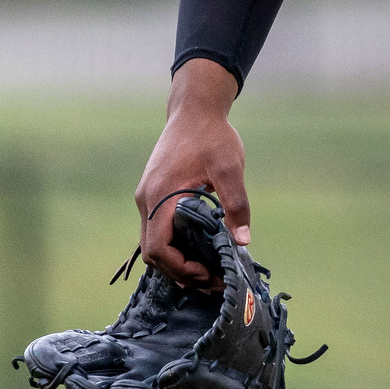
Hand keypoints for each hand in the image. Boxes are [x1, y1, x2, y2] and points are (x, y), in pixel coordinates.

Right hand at [134, 58, 248, 290]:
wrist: (195, 109)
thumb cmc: (212, 135)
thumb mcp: (229, 168)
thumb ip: (235, 203)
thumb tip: (243, 241)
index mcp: (160, 195)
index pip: (158, 248)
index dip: (180, 267)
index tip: (206, 272)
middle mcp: (147, 200)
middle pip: (152, 252)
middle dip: (179, 271)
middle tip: (210, 279)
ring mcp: (147, 197)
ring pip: (152, 243)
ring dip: (175, 261)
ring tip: (206, 270)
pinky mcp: (153, 194)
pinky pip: (156, 230)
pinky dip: (173, 246)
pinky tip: (197, 250)